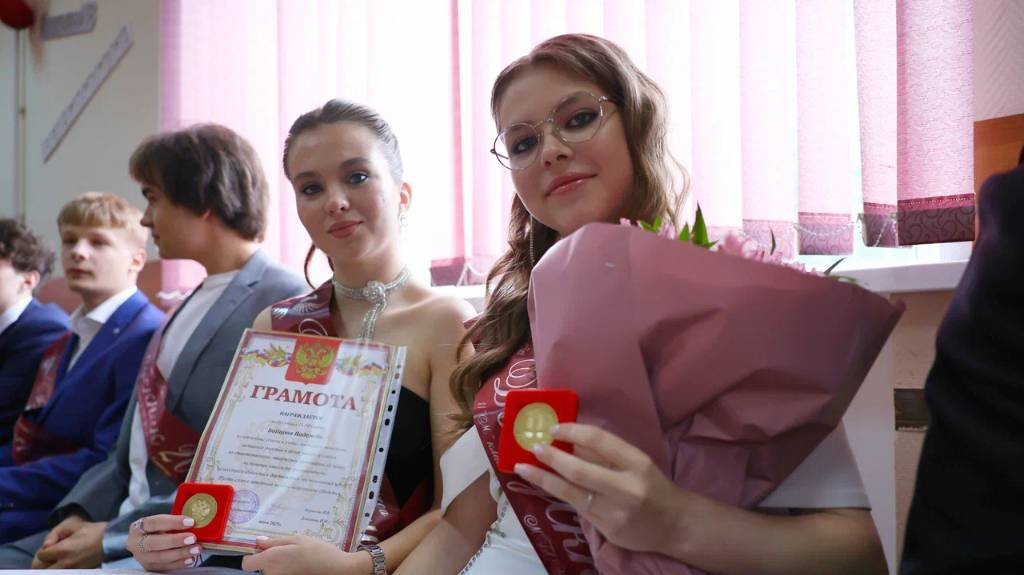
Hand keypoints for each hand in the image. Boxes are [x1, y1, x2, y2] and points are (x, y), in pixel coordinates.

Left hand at [32, 517, 106, 568]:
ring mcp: (72, 570)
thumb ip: (55, 533)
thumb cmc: (94, 531)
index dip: (44, 550)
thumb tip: (46, 545)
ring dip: (51, 567)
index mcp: (63, 550)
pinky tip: (66, 563)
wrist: (112, 541)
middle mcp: (65, 563)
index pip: (41, 555)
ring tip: (57, 560)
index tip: (52, 545)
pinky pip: (63, 574)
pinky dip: (60, 569)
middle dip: (43, 562)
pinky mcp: (79, 573)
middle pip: (42, 569)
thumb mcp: (74, 526)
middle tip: (50, 556)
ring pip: (52, 573)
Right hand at [125, 514, 201, 571]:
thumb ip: (175, 521)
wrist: (147, 542)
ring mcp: (142, 558)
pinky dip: (179, 563)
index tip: (190, 522)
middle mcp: (136, 543)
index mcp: (138, 527)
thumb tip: (197, 521)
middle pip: (154, 543)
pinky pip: (165, 567)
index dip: (173, 522)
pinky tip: (191, 559)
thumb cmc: (158, 529)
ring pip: (161, 557)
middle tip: (192, 538)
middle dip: (175, 540)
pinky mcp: (149, 568)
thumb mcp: (162, 521)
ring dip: (181, 553)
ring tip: (196, 549)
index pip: (154, 523)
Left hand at [241, 535, 371, 574]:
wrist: (337, 570)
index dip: (251, 555)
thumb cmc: (318, 552)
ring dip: (278, 565)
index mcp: (272, 559)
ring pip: (271, 572)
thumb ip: (276, 541)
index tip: (262, 549)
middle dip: (269, 559)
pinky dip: (286, 570)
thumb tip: (258, 541)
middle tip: (287, 550)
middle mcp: (272, 573)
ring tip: (296, 558)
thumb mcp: (298, 539)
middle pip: (261, 567)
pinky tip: (300, 566)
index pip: (247, 563)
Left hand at [514, 422, 687, 553]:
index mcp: (638, 463)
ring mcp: (616, 512)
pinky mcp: (608, 530)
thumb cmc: (653, 486)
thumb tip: (569, 437)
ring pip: (571, 493)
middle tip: (534, 447)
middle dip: (552, 457)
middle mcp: (627, 488)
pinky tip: (546, 485)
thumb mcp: (637, 463)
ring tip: (523, 468)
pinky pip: (577, 507)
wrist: (674, 524)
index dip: (573, 431)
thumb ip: (607, 454)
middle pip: (579, 470)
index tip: (553, 428)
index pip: (600, 441)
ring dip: (543, 479)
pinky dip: (560, 493)